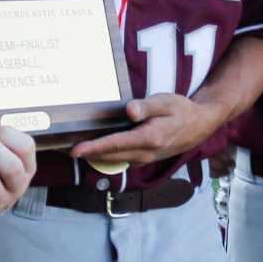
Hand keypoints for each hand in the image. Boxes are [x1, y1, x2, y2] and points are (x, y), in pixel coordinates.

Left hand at [70, 94, 221, 168]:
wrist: (200, 125)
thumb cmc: (181, 110)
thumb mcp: (166, 102)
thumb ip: (146, 106)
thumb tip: (130, 111)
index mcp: (149, 138)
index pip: (115, 144)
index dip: (93, 148)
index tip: (75, 150)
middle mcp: (145, 153)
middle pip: (110, 156)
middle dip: (87, 154)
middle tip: (63, 149)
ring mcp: (145, 158)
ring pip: (114, 160)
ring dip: (95, 157)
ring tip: (74, 149)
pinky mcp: (144, 158)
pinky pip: (121, 159)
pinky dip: (107, 155)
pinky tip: (96, 148)